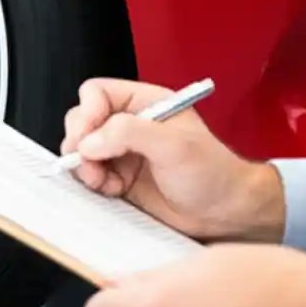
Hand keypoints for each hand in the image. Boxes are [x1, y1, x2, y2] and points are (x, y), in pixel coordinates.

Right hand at [61, 78, 284, 241]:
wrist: (225, 214)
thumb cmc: (214, 175)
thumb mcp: (175, 146)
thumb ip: (129, 133)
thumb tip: (89, 140)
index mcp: (146, 103)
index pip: (97, 93)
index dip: (87, 112)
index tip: (88, 136)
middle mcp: (130, 124)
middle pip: (83, 120)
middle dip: (80, 142)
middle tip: (89, 161)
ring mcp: (122, 152)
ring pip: (81, 149)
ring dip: (84, 166)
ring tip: (102, 180)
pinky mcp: (119, 177)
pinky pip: (89, 174)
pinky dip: (92, 183)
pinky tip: (112, 190)